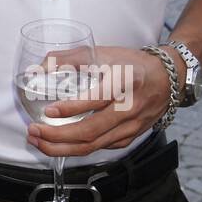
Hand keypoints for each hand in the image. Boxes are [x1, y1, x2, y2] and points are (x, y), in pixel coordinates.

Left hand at [25, 46, 173, 156]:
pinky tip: (59, 145)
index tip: (49, 110)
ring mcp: (130, 126)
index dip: (71, 108)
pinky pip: (101, 147)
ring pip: (94, 145)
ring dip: (62, 148)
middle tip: (34, 131)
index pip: (96, 99)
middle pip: (91, 130)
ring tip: (39, 141)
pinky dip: (77, 149)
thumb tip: (38, 67)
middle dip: (58, 135)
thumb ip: (69, 58)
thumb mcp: (103, 52)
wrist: (168, 78)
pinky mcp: (130, 137)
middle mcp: (129, 108)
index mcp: (123, 82)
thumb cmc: (132, 64)